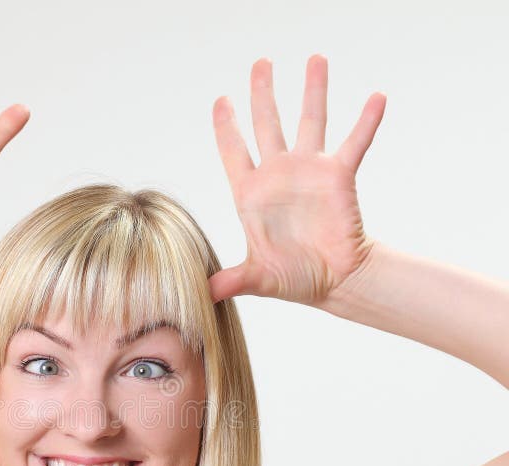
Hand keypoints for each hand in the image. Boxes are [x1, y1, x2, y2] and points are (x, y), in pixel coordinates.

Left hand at [208, 54, 385, 305]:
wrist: (332, 282)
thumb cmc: (292, 278)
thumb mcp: (257, 278)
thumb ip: (231, 280)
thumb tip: (204, 293)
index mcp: (252, 195)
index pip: (234, 153)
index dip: (226, 127)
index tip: (220, 100)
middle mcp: (279, 176)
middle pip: (268, 125)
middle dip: (263, 94)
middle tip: (261, 62)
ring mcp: (309, 172)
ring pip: (310, 122)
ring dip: (313, 91)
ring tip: (315, 58)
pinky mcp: (339, 178)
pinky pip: (354, 143)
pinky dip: (366, 122)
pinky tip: (377, 97)